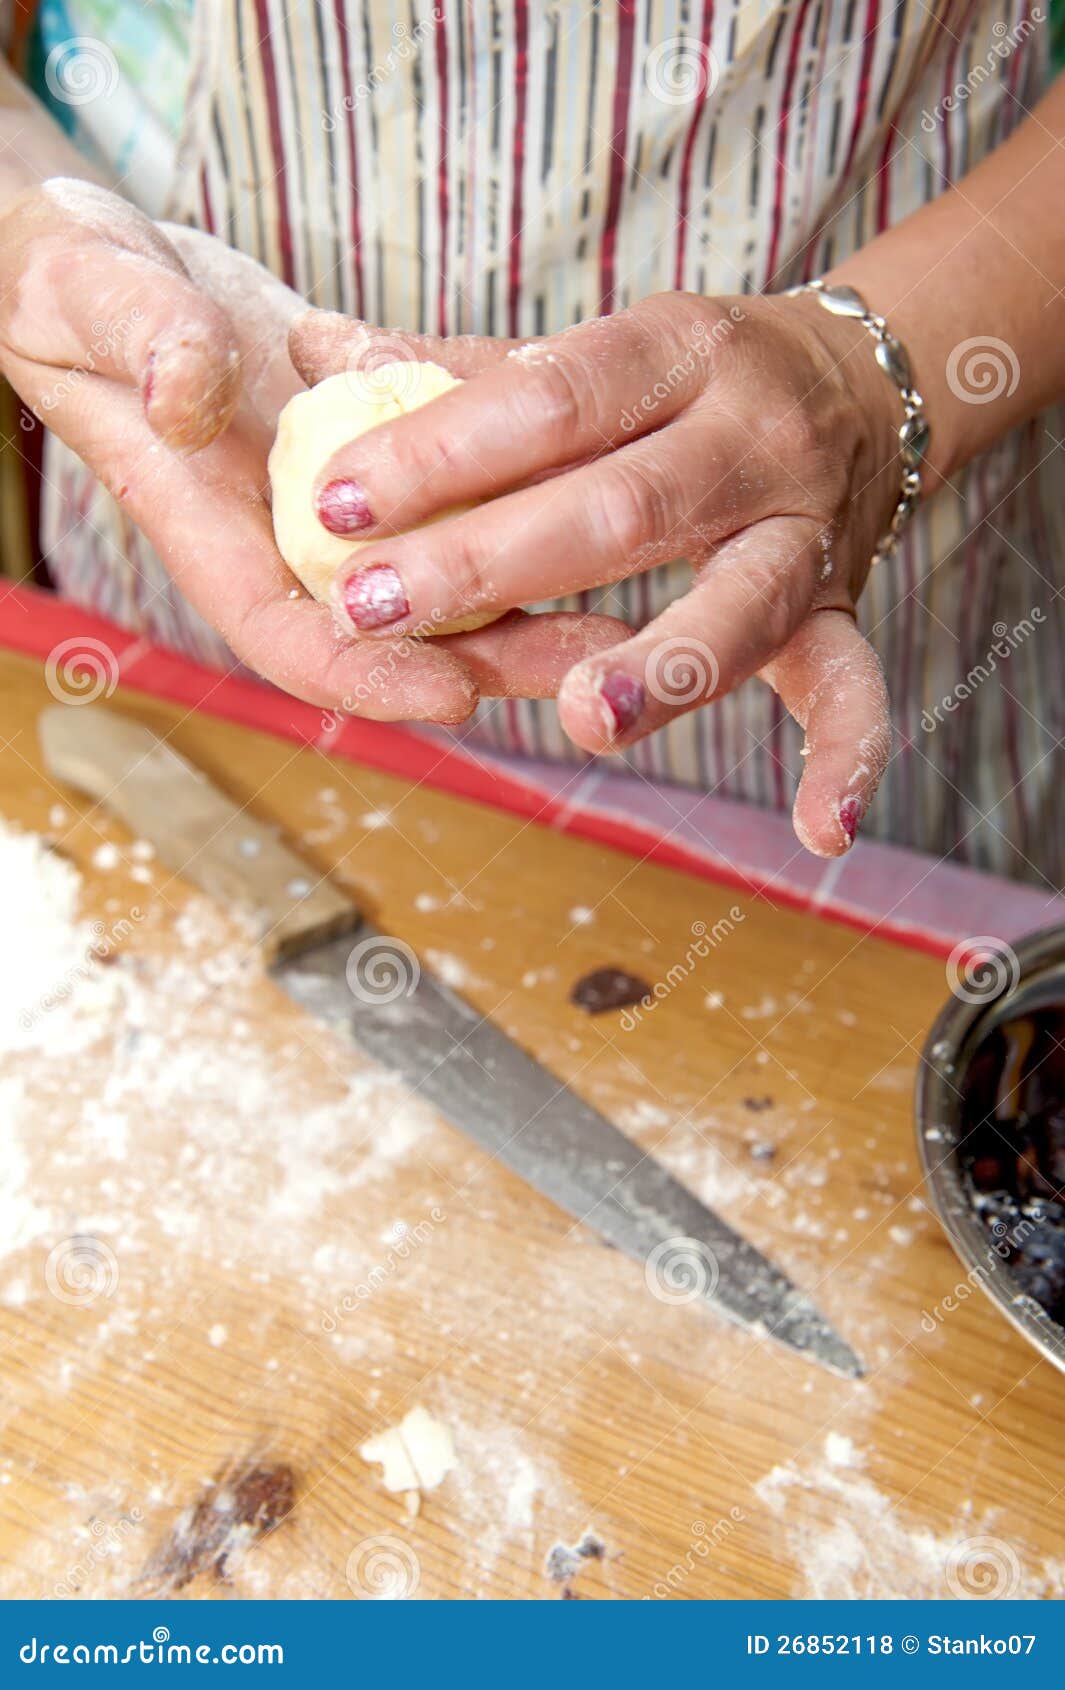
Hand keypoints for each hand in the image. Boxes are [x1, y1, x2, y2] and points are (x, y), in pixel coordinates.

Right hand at [0, 180, 623, 720]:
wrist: (99, 269)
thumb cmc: (73, 287)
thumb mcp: (89, 298)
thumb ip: (138, 346)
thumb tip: (187, 398)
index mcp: (210, 531)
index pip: (289, 635)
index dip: (370, 674)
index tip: (451, 690)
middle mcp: (280, 540)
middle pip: (391, 633)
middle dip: (487, 658)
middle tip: (590, 663)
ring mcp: (333, 509)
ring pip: (436, 580)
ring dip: (524, 603)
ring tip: (628, 616)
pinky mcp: (373, 461)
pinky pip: (450, 507)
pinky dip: (515, 515)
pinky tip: (601, 513)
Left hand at [291, 292, 901, 851]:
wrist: (868, 382)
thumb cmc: (684, 382)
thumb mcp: (591, 353)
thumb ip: (458, 369)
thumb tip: (313, 351)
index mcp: (677, 349)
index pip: (550, 397)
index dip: (441, 448)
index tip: (335, 500)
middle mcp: (752, 433)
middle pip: (622, 507)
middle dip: (489, 560)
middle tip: (372, 604)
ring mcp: (805, 527)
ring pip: (738, 604)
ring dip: (663, 667)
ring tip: (582, 717)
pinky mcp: (839, 607)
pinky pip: (853, 682)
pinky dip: (848, 753)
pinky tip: (822, 831)